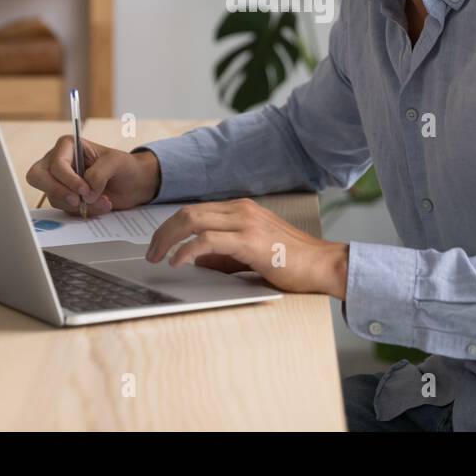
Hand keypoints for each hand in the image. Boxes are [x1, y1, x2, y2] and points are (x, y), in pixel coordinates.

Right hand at [26, 137, 160, 216]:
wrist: (133, 184)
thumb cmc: (125, 166)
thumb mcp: (117, 162)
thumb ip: (100, 173)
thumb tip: (86, 191)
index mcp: (68, 146)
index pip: (56, 164)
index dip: (68, 180)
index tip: (85, 190)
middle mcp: (58, 161)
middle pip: (38, 177)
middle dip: (58, 192)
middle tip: (77, 201)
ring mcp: (59, 181)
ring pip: (53, 196)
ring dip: (78, 204)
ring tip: (103, 202)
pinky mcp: (64, 197)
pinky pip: (62, 208)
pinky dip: (80, 211)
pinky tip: (98, 206)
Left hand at [145, 198, 349, 297]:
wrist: (324, 264)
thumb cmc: (294, 262)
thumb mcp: (252, 254)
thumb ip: (225, 254)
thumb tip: (197, 260)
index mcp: (242, 210)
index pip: (196, 210)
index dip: (172, 226)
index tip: (159, 243)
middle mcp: (242, 210)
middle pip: (188, 211)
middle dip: (163, 231)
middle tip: (151, 252)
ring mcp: (246, 222)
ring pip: (193, 219)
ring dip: (168, 239)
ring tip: (158, 256)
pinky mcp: (250, 241)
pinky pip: (207, 239)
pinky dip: (187, 250)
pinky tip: (178, 261)